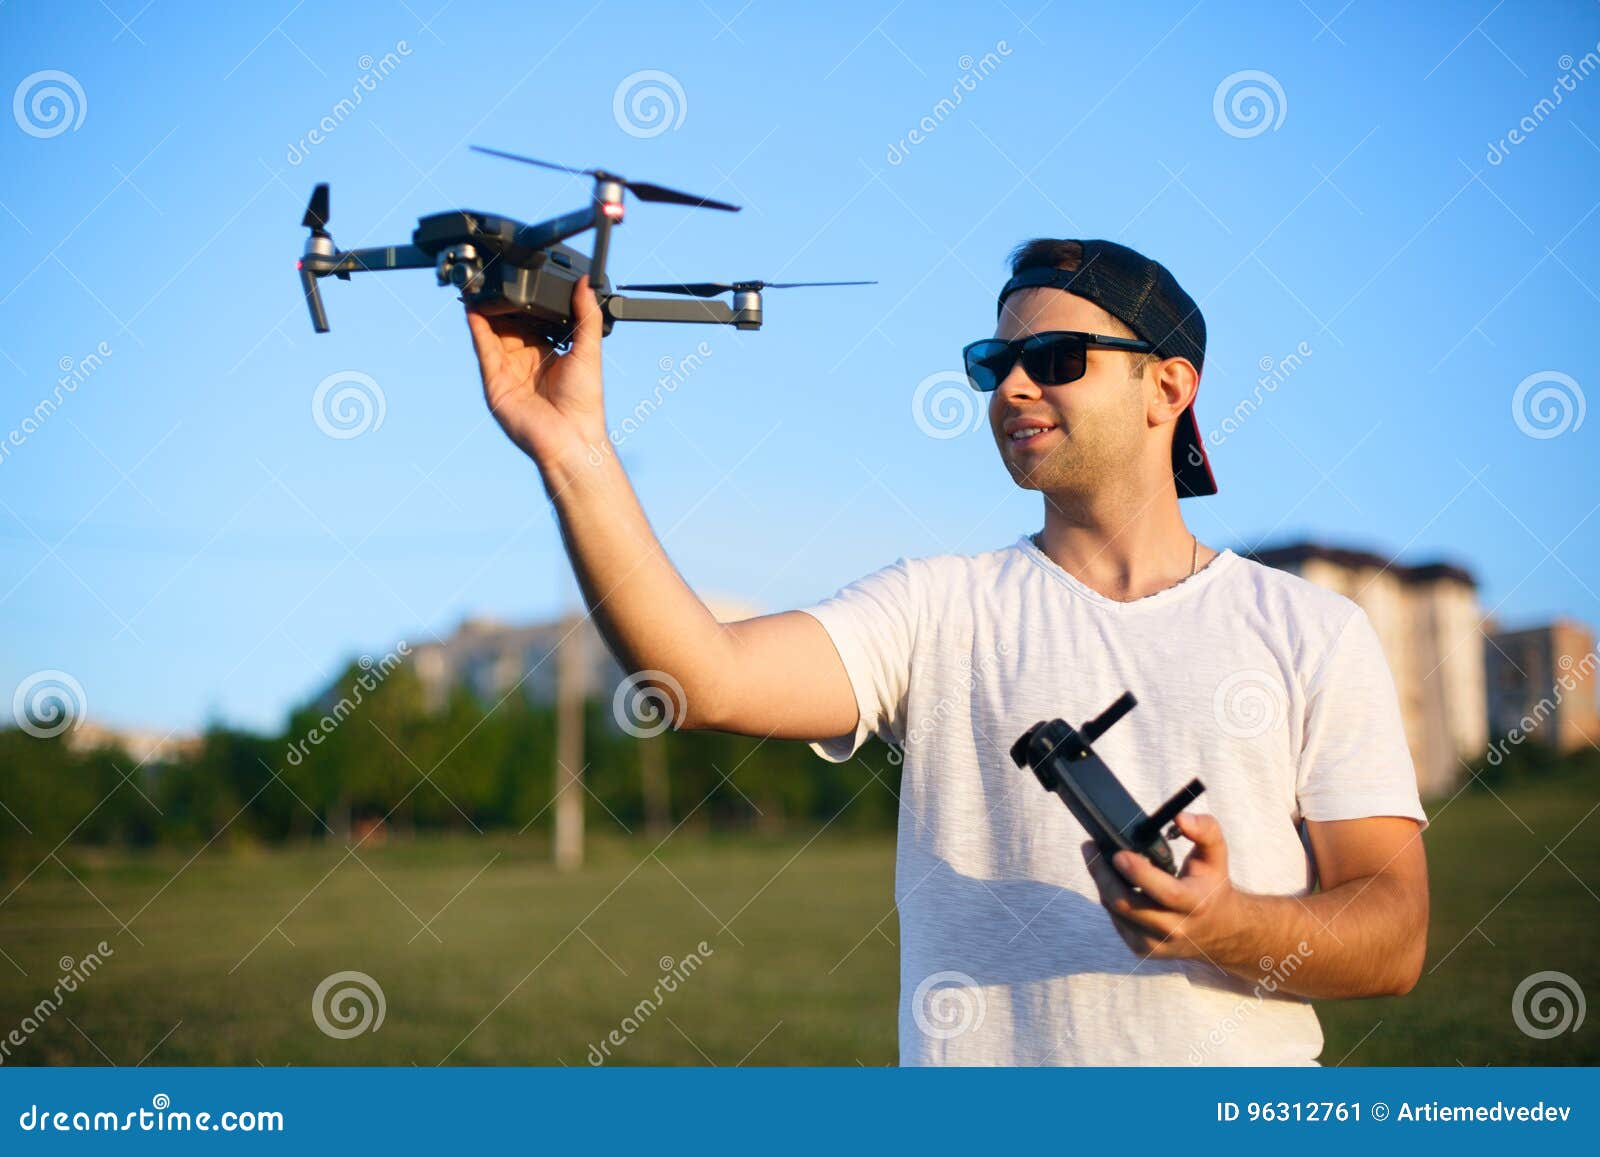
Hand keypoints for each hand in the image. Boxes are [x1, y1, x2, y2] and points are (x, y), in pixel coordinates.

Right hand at [464, 275, 606, 473]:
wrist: (571, 436)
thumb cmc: (585, 402)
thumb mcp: (589, 349)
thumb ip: (586, 315)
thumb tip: (588, 283)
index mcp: (549, 353)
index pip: (532, 321)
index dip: (526, 302)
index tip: (523, 277)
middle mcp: (527, 361)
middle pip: (509, 325)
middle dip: (503, 303)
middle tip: (497, 275)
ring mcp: (508, 371)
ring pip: (493, 334)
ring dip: (487, 311)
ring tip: (481, 285)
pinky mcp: (495, 382)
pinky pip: (484, 350)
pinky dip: (478, 329)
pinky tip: (474, 309)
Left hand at [1080, 811, 1247, 963]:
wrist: (1218, 931)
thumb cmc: (1211, 886)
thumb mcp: (1216, 856)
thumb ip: (1205, 830)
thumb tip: (1181, 818)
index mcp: (1196, 904)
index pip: (1164, 892)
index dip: (1138, 873)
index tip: (1118, 853)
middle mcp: (1175, 929)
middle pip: (1126, 903)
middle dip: (1102, 873)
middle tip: (1090, 847)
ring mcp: (1156, 944)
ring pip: (1115, 910)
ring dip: (1102, 882)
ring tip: (1098, 858)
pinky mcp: (1142, 949)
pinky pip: (1115, 919)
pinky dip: (1110, 897)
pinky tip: (1113, 881)